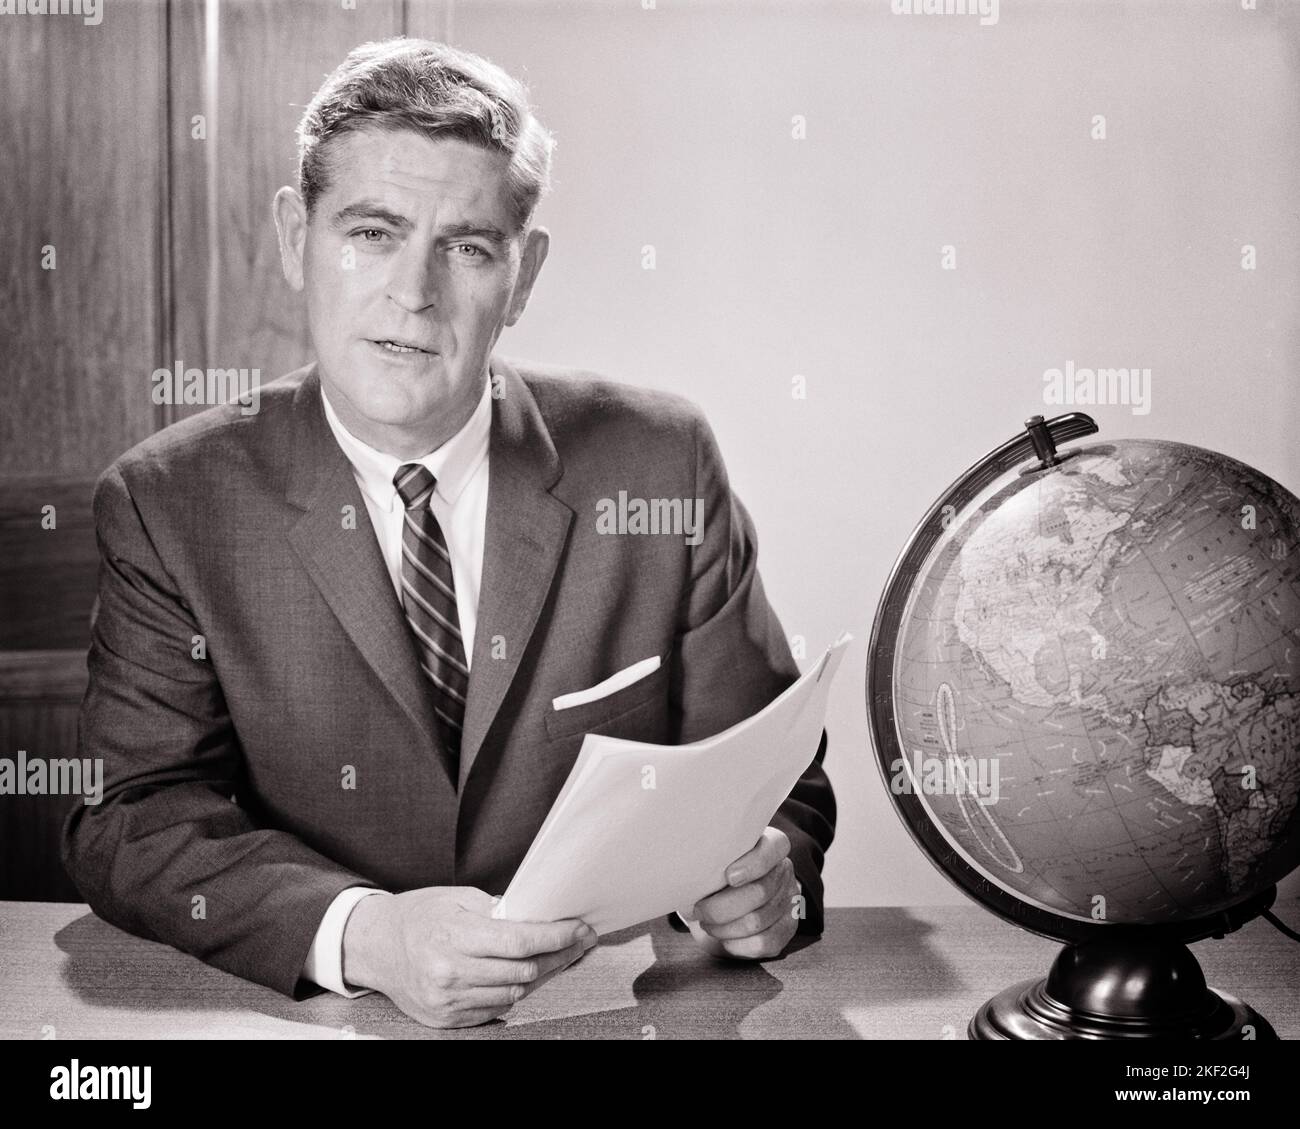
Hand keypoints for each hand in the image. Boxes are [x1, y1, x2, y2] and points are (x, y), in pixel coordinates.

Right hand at [341, 886, 596, 1028]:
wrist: (377, 947)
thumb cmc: (418, 916)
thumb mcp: (457, 898)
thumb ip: (498, 909)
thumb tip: (540, 916)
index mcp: (454, 935)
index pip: (519, 941)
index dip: (556, 936)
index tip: (579, 928)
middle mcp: (450, 972)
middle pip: (523, 970)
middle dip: (558, 955)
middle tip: (578, 941)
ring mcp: (448, 1000)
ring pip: (515, 992)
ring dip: (539, 974)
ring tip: (556, 956)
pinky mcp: (447, 1020)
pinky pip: (496, 1009)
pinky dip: (513, 991)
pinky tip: (522, 974)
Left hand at [684, 826, 801, 958]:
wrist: (719, 900)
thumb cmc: (710, 873)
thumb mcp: (710, 858)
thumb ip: (709, 856)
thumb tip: (689, 864)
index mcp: (769, 844)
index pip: (774, 847)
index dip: (754, 864)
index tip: (728, 877)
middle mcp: (784, 871)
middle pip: (760, 892)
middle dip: (721, 907)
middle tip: (698, 910)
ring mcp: (789, 900)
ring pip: (758, 921)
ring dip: (724, 928)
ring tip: (707, 924)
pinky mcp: (787, 928)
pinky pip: (765, 943)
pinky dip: (739, 945)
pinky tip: (724, 940)